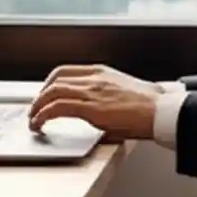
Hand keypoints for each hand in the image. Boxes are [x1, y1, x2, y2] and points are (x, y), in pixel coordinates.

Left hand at [27, 64, 163, 139]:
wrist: (162, 112)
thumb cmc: (150, 107)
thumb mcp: (123, 93)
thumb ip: (105, 96)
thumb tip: (98, 110)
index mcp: (101, 72)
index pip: (64, 72)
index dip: (49, 85)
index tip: (45, 96)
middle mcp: (93, 78)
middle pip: (54, 80)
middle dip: (40, 96)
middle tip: (35, 110)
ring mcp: (91, 91)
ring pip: (51, 92)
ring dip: (37, 107)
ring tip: (33, 121)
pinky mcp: (91, 107)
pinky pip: (57, 108)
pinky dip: (43, 116)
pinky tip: (40, 125)